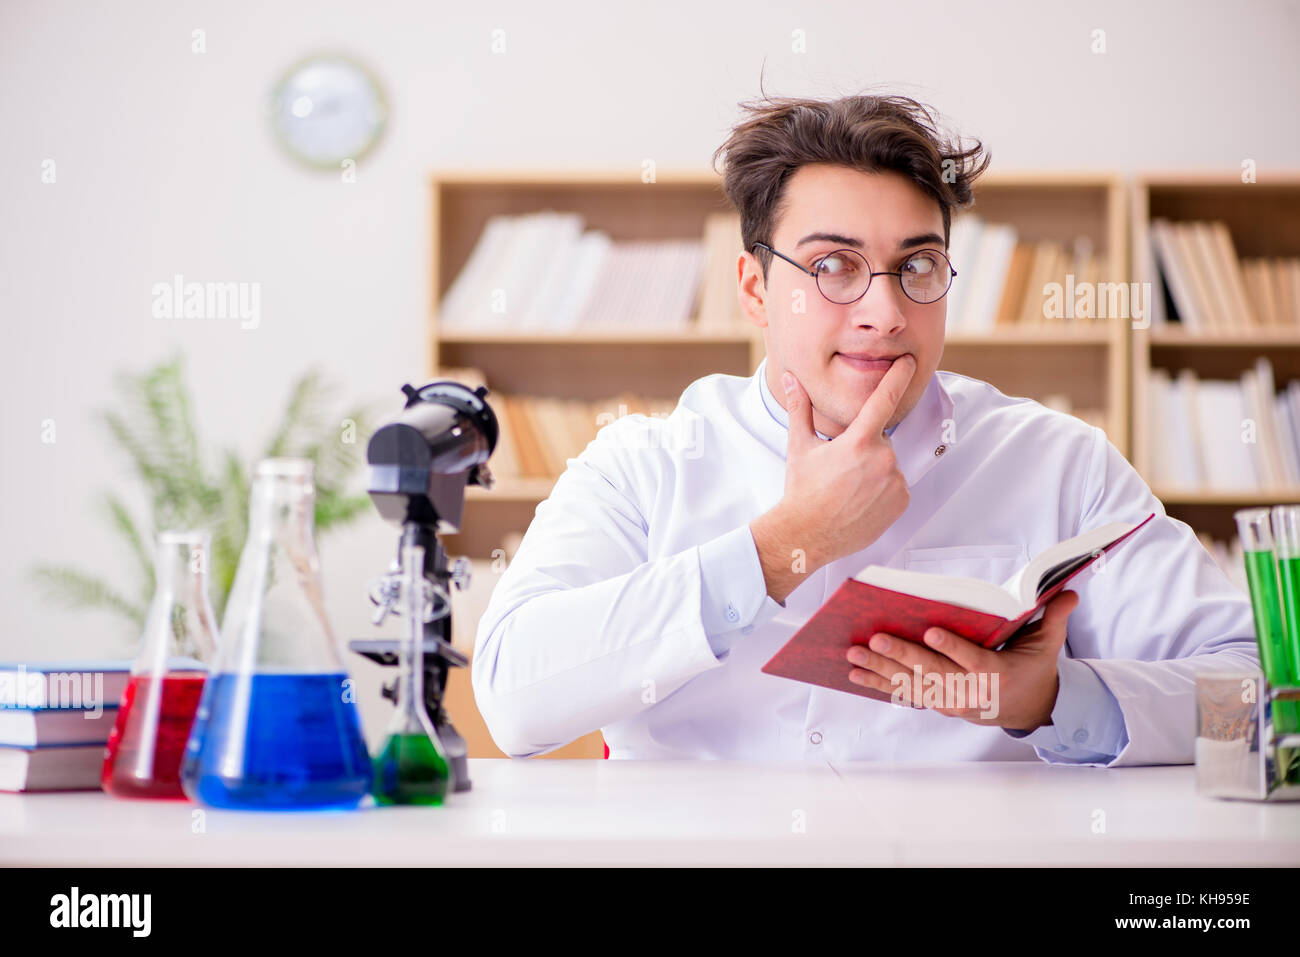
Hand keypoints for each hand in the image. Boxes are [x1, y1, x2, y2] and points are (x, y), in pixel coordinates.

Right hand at [750, 357, 914, 602]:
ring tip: (848, 488)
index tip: (908, 362)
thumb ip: (800, 408)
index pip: (883, 400)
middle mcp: (881, 459)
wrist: (807, 535)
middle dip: (863, 448)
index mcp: (857, 442)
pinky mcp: (901, 501)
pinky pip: (896, 485)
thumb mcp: (800, 446)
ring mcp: (894, 482)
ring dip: (873, 470)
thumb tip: (792, 379)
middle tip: (840, 469)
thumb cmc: (802, 490)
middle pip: (879, 440)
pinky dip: (882, 490)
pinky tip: (860, 500)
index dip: (898, 377)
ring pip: (888, 463)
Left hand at [843, 589, 1080, 730]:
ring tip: (853, 654)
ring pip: (913, 686)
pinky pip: (906, 694)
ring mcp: (952, 702)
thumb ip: (1055, 617)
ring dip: (881, 670)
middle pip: (934, 675)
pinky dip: (879, 683)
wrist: (1030, 707)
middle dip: (903, 657)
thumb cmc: (1033, 667)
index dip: (952, 648)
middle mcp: (972, 693)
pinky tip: (855, 672)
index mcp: (999, 675)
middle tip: (875, 639)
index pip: (973, 661)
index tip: (930, 632)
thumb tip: (1069, 590)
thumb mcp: (1048, 644)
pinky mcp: (938, 704)